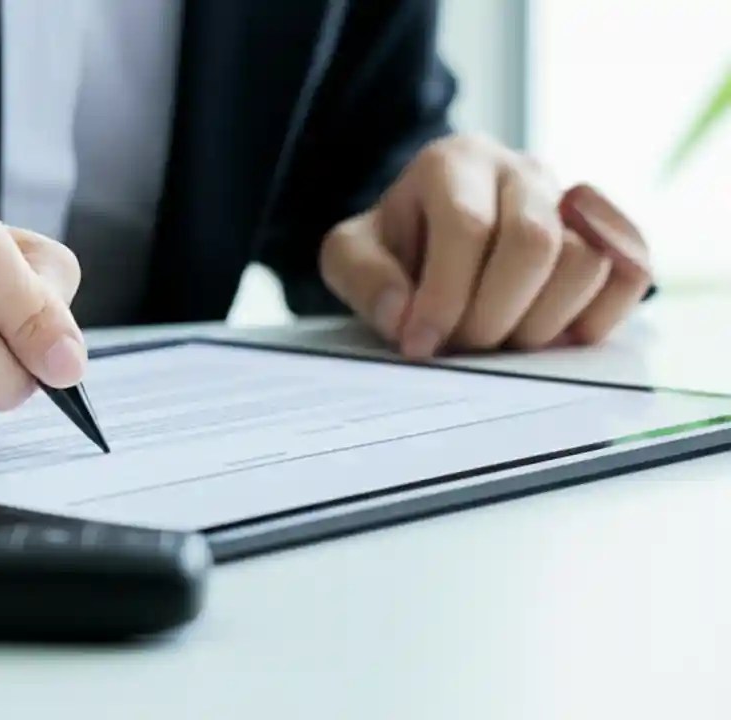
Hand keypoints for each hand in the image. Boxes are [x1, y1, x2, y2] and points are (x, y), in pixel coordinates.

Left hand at [319, 134, 650, 357]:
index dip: (445, 296)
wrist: (429, 242)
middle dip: (494, 314)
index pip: (468, 226)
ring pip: (588, 260)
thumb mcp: (350, 257)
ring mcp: (572, 201)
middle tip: (463, 346)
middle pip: (535, 242)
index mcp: (454, 162)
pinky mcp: (609, 236)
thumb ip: (363, 278)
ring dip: (540, 323)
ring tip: (498, 338)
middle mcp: (521, 170)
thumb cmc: (393, 251)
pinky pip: (631, 273)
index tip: (420, 343)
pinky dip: (598, 315)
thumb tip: (405, 314)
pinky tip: (553, 334)